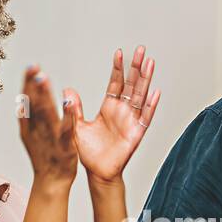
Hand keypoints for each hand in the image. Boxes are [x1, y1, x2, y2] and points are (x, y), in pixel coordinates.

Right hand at [18, 64, 78, 186]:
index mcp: (30, 127)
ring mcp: (50, 138)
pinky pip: (66, 129)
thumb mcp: (31, 136)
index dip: (28, 83)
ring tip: (43, 78)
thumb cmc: (44, 157)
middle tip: (34, 68)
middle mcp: (38, 131)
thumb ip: (27, 118)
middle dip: (33, 85)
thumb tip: (22, 100)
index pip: (28, 101)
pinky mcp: (64, 146)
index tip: (30, 67)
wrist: (51, 182)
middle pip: (34, 105)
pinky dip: (66, 115)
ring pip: (46, 115)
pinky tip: (68, 102)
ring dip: (44, 96)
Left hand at [73, 46, 159, 183]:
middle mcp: (122, 112)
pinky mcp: (136, 134)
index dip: (118, 68)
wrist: (97, 172)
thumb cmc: (89, 152)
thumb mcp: (77, 127)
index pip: (116, 83)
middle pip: (132, 85)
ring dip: (146, 80)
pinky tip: (155, 93)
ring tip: (150, 63)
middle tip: (141, 50)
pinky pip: (145, 118)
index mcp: (109, 108)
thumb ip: (74, 109)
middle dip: (136, 67)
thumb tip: (67, 91)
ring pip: (141, 96)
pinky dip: (151, 106)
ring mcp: (131, 121)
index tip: (119, 53)